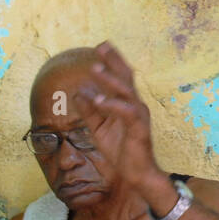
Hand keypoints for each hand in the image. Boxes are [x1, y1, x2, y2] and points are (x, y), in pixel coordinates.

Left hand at [70, 42, 165, 198]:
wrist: (136, 173)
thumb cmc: (121, 149)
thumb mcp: (99, 128)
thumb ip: (90, 110)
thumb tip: (78, 92)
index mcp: (126, 104)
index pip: (119, 78)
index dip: (111, 62)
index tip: (101, 46)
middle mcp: (135, 105)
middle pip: (126, 78)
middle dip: (114, 61)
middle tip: (102, 46)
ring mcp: (139, 116)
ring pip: (126, 92)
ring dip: (111, 80)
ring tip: (96, 69)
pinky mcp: (139, 129)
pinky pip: (127, 113)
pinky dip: (113, 105)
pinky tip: (99, 100)